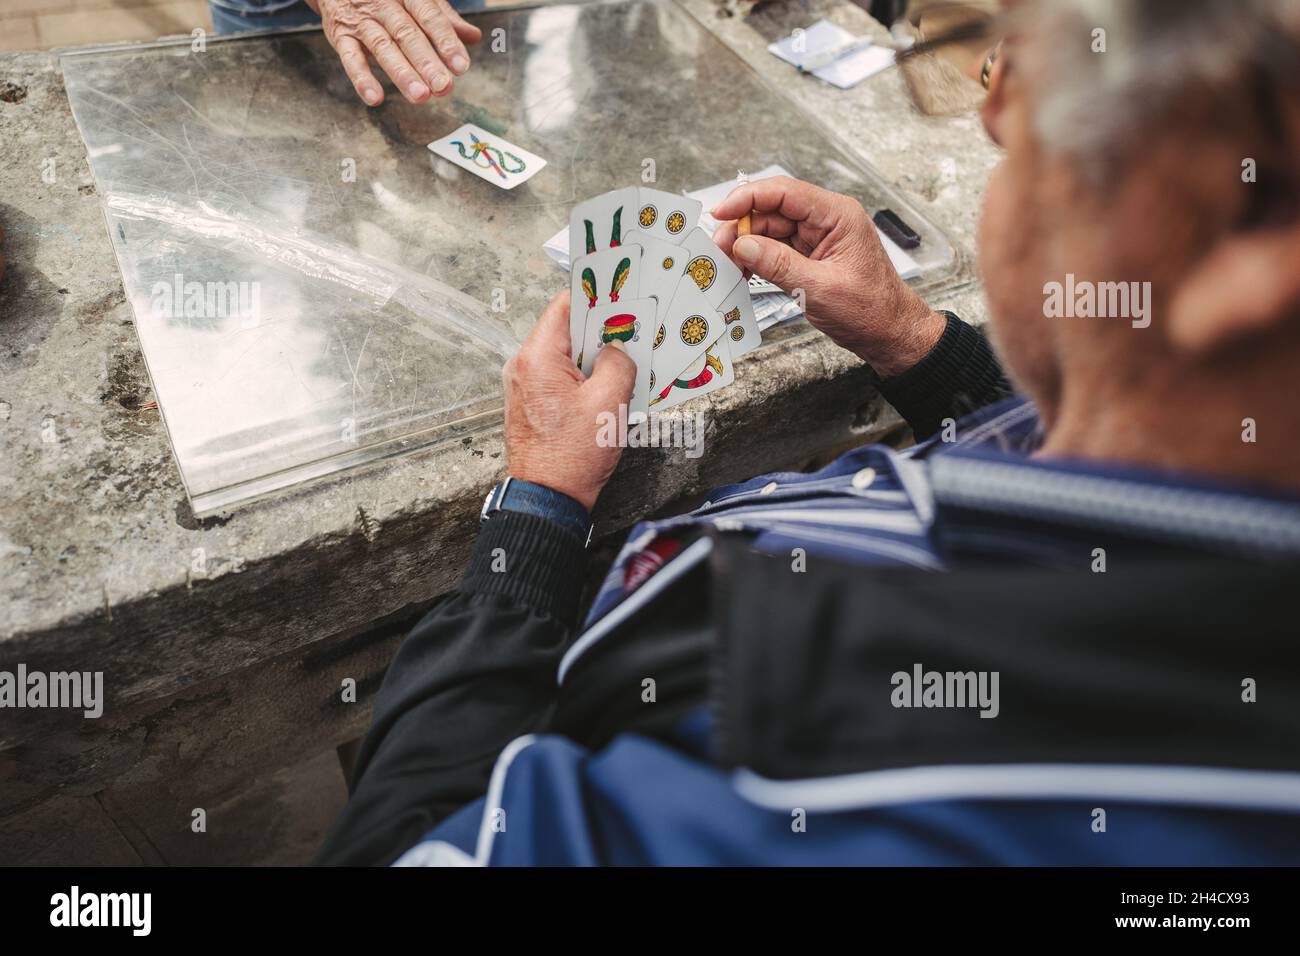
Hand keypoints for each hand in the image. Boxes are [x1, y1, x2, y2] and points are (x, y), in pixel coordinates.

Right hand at [306, 0, 481, 105]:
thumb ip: (443, 18)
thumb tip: (473, 36)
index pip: (430, 17)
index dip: (446, 42)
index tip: (461, 66)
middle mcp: (383, 5)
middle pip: (407, 34)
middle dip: (426, 62)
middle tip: (443, 87)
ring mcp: (361, 20)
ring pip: (382, 46)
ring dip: (401, 73)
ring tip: (420, 96)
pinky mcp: (340, 35)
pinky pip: (350, 57)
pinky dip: (361, 78)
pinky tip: (375, 98)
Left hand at [503, 290, 636, 511]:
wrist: (547, 499)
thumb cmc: (572, 456)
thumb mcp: (610, 402)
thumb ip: (618, 364)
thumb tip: (617, 350)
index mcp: (537, 358)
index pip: (564, 306)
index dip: (595, 299)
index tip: (619, 298)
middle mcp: (523, 367)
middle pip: (566, 331)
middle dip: (600, 333)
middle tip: (631, 335)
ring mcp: (524, 386)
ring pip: (565, 357)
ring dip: (594, 359)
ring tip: (623, 367)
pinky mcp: (531, 404)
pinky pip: (560, 379)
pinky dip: (583, 379)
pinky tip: (607, 390)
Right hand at [711, 176, 944, 377]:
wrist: (890, 333)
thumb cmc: (871, 310)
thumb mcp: (819, 289)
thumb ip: (778, 264)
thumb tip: (742, 245)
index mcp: (837, 215)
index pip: (784, 192)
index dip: (747, 198)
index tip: (720, 212)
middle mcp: (827, 220)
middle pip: (772, 210)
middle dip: (741, 227)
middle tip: (718, 249)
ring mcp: (817, 238)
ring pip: (770, 230)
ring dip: (746, 245)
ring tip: (728, 265)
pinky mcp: (810, 256)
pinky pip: (776, 249)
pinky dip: (757, 258)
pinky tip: (744, 271)